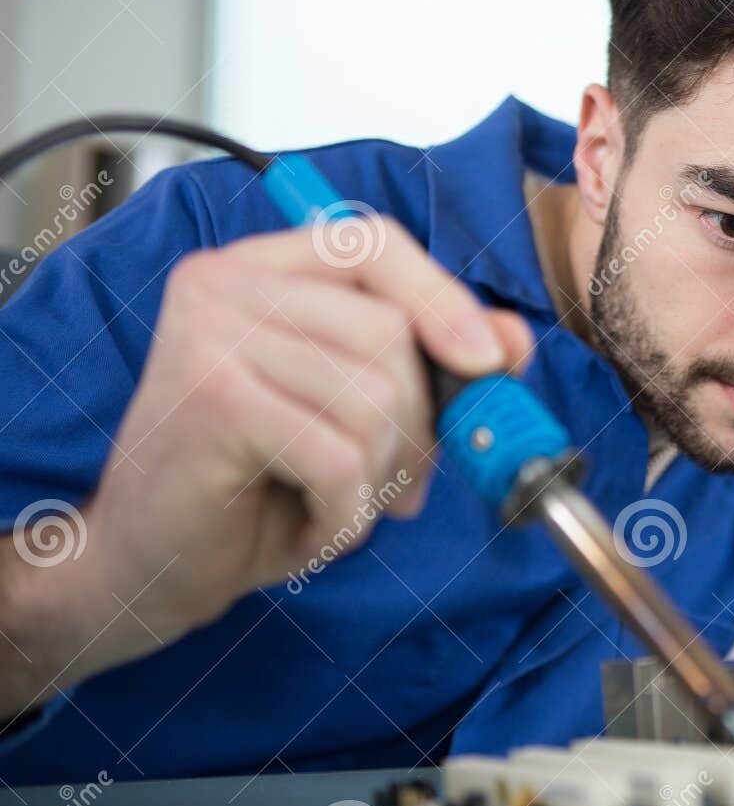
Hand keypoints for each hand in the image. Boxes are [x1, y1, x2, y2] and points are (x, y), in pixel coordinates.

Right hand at [0, 217, 532, 714]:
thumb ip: (432, 364)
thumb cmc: (257, 486)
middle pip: (390, 333)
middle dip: (418, 425)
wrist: (149, 562)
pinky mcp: (213, 399)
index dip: (444, 299)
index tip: (486, 363)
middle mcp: (224, 283)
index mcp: (261, 268)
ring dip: (380, 476)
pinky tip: (311, 524)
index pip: (375, 243)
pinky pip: (340, 456)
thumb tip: (513, 339)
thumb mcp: (357, 415)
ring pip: (374, 397)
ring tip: (337, 500)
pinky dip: (346, 512)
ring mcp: (211, 335)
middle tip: (393, 480)